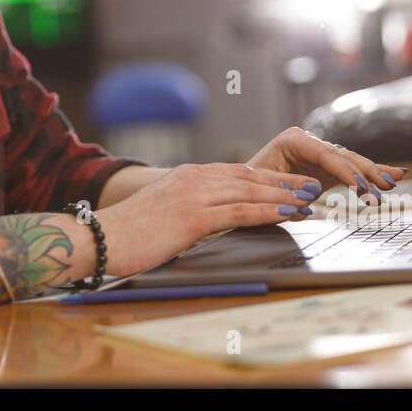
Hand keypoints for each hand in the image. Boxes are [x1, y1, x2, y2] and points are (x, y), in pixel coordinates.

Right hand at [91, 163, 326, 277]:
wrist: (100, 238)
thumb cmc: (127, 234)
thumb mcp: (163, 213)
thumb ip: (188, 210)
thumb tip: (209, 223)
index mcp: (186, 175)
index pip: (237, 172)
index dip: (269, 177)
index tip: (291, 183)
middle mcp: (193, 178)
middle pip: (250, 176)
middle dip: (284, 182)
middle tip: (312, 187)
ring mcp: (193, 195)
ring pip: (250, 191)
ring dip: (284, 195)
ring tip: (309, 200)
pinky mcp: (192, 216)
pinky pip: (239, 212)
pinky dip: (268, 211)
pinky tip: (287, 213)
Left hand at [245, 126, 408, 206]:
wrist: (243, 190)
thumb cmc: (247, 187)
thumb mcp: (261, 186)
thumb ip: (286, 188)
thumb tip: (311, 193)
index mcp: (293, 140)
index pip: (326, 154)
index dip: (345, 170)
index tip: (361, 186)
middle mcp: (310, 142)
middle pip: (343, 156)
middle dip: (366, 172)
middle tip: (384, 187)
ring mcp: (320, 155)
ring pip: (352, 162)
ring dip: (374, 174)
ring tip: (394, 182)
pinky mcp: (327, 170)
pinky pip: (352, 171)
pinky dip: (372, 175)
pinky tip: (395, 175)